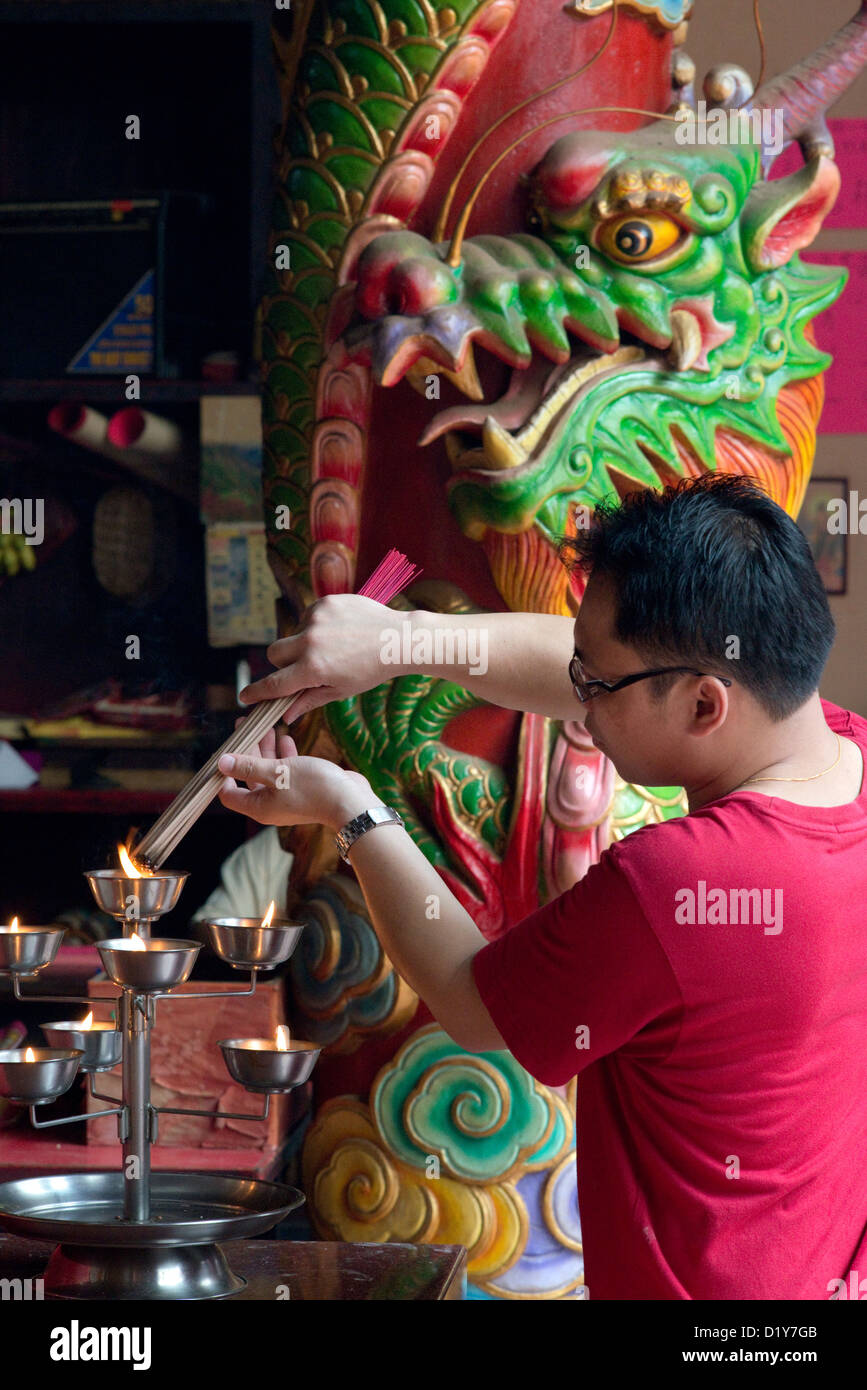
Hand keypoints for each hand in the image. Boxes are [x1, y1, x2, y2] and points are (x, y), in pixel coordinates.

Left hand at [217, 730, 379, 831]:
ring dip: (265, 749)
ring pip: (269, 771)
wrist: (351, 802)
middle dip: (246, 751)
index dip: (223, 774)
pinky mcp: (302, 789)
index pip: (229, 794)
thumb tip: (222, 762)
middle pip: (249, 777)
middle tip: (244, 726)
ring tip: (265, 727)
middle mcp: (270, 804)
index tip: (225, 751)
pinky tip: (285, 736)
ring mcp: (287, 797)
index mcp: (259, 806)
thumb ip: (249, 766)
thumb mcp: (278, 772)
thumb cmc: (315, 788)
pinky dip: (283, 755)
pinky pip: (287, 771)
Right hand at [238, 594, 412, 717]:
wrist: (397, 639)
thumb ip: (309, 700)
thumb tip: (285, 715)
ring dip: (303, 643)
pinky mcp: (324, 603)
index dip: (257, 692)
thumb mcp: (341, 690)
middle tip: (302, 668)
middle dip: (281, 664)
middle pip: (274, 654)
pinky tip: (339, 632)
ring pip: (292, 635)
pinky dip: (316, 627)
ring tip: (334, 648)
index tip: (244, 696)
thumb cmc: (371, 669)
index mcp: (314, 668)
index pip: (274, 683)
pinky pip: (307, 618)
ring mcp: (316, 619)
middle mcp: (310, 641)